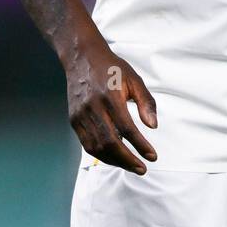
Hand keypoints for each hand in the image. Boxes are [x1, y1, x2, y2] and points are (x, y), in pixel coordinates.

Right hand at [65, 41, 157, 173]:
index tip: (152, 156)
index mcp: (110, 97)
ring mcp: (81, 115)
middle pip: (110, 143)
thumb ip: (145, 103)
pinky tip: (115, 157)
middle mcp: (93, 108)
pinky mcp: (74, 120)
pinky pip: (87, 144)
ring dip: (115, 161)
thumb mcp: (135, 79)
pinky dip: (101, 154)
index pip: (127, 129)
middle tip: (142, 168)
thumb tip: (153, 126)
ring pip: (97, 147)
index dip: (140, 145)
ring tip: (131, 165)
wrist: (82, 58)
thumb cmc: (112, 68)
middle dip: (128, 160)